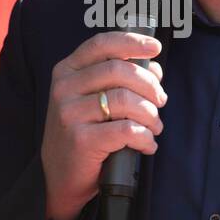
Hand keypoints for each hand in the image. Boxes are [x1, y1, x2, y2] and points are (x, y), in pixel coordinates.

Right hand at [40, 31, 165, 219]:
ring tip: (155, 127)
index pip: (102, 44)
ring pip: (126, 100)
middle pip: (120, 70)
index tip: (154, 48)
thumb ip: (118, 80)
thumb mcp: (92, 100)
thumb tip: (154, 69)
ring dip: (151, 114)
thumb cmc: (83, 134)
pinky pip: (126, 130)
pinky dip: (145, 137)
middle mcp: (64, 88)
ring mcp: (70, 114)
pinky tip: (147, 144)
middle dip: (149, 85)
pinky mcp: (80, 140)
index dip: (132, 42)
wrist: (59, 177)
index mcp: (66, 71)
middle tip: (161, 101)